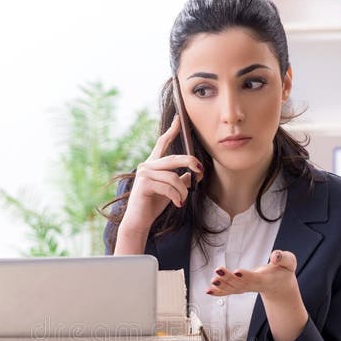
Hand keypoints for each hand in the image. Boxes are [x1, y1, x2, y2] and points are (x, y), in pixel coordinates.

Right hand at [119, 115, 202, 236]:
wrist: (139, 221)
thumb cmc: (153, 205)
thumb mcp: (171, 190)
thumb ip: (180, 180)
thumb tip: (193, 174)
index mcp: (152, 164)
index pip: (162, 143)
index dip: (171, 130)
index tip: (179, 119)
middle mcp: (146, 166)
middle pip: (173, 158)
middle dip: (190, 162)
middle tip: (201, 169)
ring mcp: (144, 174)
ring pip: (173, 176)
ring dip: (183, 190)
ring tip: (183, 200)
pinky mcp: (144, 184)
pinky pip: (168, 187)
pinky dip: (177, 196)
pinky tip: (177, 204)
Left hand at [206, 250, 307, 340]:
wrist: (280, 286)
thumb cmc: (283, 272)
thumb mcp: (289, 263)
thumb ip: (284, 258)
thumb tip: (276, 256)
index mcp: (266, 279)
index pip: (255, 278)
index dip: (246, 275)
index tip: (237, 271)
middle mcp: (254, 286)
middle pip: (241, 284)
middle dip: (229, 278)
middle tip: (218, 271)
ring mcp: (246, 288)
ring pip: (233, 289)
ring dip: (221, 286)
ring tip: (212, 281)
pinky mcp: (241, 288)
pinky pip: (228, 292)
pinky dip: (218, 292)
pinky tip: (208, 291)